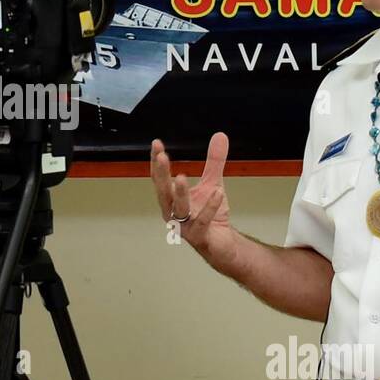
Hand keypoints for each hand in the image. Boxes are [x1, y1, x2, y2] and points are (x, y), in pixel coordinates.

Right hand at [150, 133, 236, 271]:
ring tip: (180, 177)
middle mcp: (172, 212)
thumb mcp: (213, 183)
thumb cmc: (211, 215)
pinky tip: (217, 193)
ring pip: (179, 209)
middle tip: (161, 156)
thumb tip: (220, 136)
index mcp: (171, 199)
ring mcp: (184, 226)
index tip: (156, 144)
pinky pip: (203, 221)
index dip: (156, 162)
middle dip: (161, 174)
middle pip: (163, 192)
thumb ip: (214, 161)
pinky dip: (209, 207)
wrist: (222, 244)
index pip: (159, 178)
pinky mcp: (199, 236)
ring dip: (179, 193)